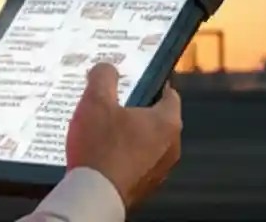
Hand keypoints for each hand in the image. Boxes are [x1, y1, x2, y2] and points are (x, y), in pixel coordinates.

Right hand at [65, 63, 181, 209]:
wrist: (94, 196)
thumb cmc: (101, 149)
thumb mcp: (96, 101)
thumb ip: (103, 77)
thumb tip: (106, 68)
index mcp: (168, 122)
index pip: (169, 94)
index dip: (152, 84)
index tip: (137, 80)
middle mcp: (171, 147)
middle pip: (156, 119)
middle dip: (135, 111)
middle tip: (112, 104)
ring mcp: (159, 170)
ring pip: (146, 143)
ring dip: (129, 136)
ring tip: (101, 131)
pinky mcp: (145, 187)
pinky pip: (137, 164)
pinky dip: (123, 157)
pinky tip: (101, 154)